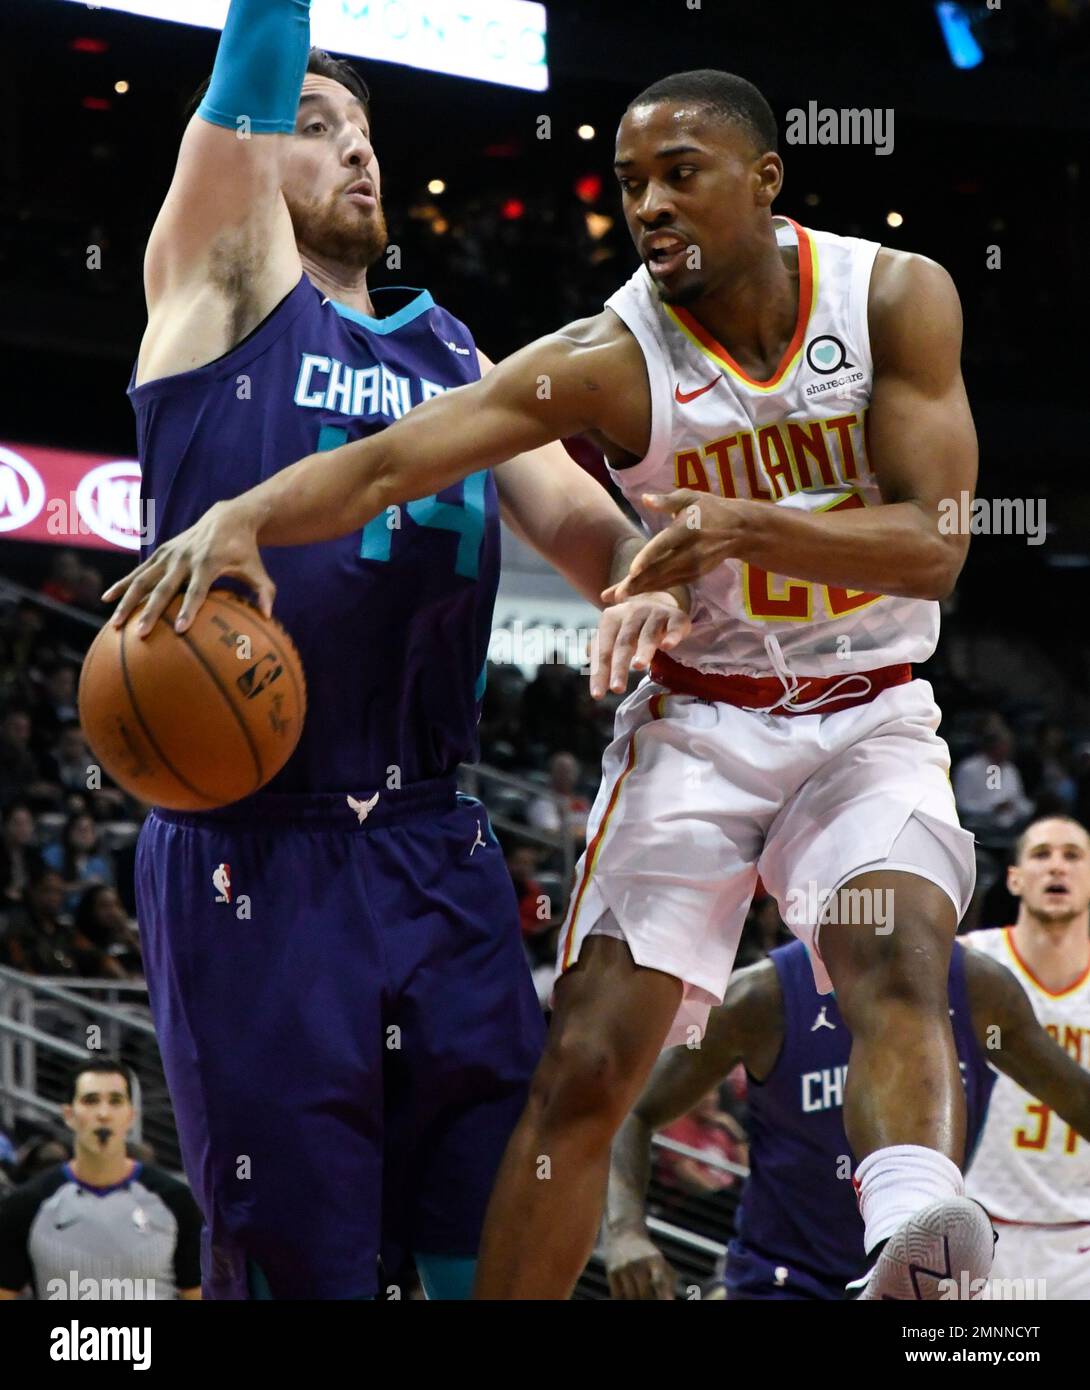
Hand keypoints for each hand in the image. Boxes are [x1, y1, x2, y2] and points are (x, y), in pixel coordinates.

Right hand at [101, 499, 274, 637]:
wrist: (226, 517)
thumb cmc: (244, 549)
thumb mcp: (257, 569)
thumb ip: (264, 591)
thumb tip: (270, 616)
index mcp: (208, 563)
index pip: (197, 590)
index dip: (189, 609)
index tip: (180, 629)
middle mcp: (184, 558)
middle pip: (164, 588)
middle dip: (151, 611)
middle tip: (141, 634)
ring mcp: (169, 555)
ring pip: (143, 579)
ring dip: (128, 602)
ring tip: (115, 624)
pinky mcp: (160, 553)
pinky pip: (137, 571)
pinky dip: (122, 584)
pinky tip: (106, 599)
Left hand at [590, 592, 691, 698]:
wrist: (659, 601)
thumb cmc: (632, 625)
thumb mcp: (614, 633)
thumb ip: (601, 646)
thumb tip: (586, 655)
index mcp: (611, 618)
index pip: (603, 649)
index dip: (599, 672)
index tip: (598, 695)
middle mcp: (631, 613)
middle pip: (623, 643)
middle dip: (619, 666)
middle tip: (616, 689)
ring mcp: (654, 614)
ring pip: (647, 634)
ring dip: (643, 650)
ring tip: (638, 666)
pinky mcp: (675, 617)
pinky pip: (674, 626)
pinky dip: (671, 636)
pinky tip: (667, 646)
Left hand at [603, 490, 746, 600]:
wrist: (739, 530)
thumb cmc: (709, 509)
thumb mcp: (691, 497)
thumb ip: (667, 500)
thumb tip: (645, 498)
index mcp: (687, 529)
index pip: (665, 544)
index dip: (648, 558)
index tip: (632, 571)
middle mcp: (691, 551)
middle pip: (660, 569)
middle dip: (637, 583)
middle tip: (613, 595)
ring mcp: (694, 566)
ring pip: (663, 580)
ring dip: (640, 590)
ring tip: (615, 597)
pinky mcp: (695, 575)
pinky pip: (670, 584)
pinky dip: (652, 589)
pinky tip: (634, 593)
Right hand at [605, 1229, 676, 1300]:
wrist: (624, 1234)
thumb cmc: (647, 1254)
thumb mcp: (661, 1262)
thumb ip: (669, 1282)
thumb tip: (670, 1300)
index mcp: (655, 1260)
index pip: (659, 1281)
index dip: (663, 1295)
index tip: (667, 1301)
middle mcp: (639, 1262)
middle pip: (645, 1294)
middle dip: (649, 1299)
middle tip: (650, 1298)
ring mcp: (624, 1267)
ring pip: (631, 1297)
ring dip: (636, 1300)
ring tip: (639, 1295)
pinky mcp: (612, 1271)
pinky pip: (618, 1295)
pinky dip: (623, 1298)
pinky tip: (627, 1295)